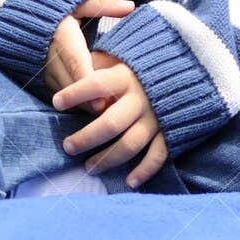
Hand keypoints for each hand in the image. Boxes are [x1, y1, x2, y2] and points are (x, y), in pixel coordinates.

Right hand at [42, 0, 134, 112]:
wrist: (26, 16)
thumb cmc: (60, 8)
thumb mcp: (79, 1)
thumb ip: (102, 4)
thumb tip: (130, 6)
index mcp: (62, 35)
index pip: (75, 63)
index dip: (88, 83)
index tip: (103, 102)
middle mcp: (50, 56)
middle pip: (71, 85)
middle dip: (91, 101)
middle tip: (114, 114)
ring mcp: (45, 70)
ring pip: (65, 94)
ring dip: (84, 105)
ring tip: (107, 115)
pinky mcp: (44, 78)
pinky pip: (61, 94)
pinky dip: (76, 103)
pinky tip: (94, 108)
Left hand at [51, 61, 169, 188]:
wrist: (182, 73)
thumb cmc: (137, 67)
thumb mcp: (117, 57)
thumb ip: (97, 64)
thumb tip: (72, 69)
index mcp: (125, 77)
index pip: (96, 84)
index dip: (76, 93)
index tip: (56, 102)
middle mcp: (141, 99)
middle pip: (111, 123)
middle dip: (86, 138)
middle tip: (68, 146)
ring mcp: (156, 118)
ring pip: (130, 144)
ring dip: (108, 159)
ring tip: (88, 167)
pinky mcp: (169, 132)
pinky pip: (158, 155)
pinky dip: (145, 171)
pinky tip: (129, 181)